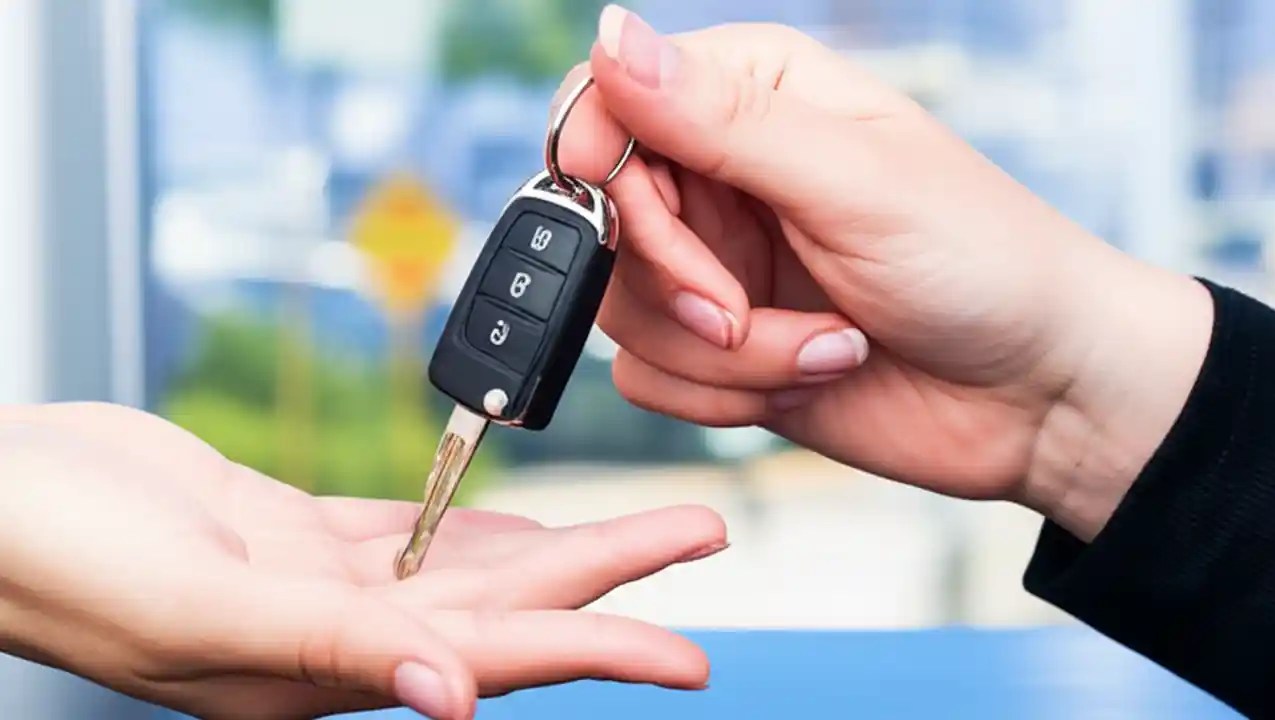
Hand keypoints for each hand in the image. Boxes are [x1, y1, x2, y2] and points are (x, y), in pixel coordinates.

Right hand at [0, 403, 724, 719]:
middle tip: (702, 532)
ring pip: (469, 566)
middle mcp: (336, 636)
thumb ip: (328, 644)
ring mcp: (315, 585)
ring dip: (556, 547)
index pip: (498, 660)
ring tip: (637, 532)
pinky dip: (469, 523)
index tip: (690, 653)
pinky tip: (516, 518)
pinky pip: (408, 534)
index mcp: (325, 668)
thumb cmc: (62, 555)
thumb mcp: (196, 601)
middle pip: (509, 606)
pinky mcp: (288, 534)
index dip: (602, 651)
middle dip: (611, 575)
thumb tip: (453, 697)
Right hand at [553, 8, 1212, 539]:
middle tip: (742, 310)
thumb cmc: (981, 261)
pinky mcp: (720, 348)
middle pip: (601, 222)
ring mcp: (717, 266)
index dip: (594, 167)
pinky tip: (811, 374)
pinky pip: (648, 377)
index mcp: (752, 96)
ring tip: (824, 343)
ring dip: (724, 350)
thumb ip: (722, 119)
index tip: (621, 223)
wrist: (1038, 394)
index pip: (605, 105)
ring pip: (622, 311)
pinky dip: (726, 393)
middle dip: (678, 283)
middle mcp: (722, 176)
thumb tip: (611, 34)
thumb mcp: (852, 178)